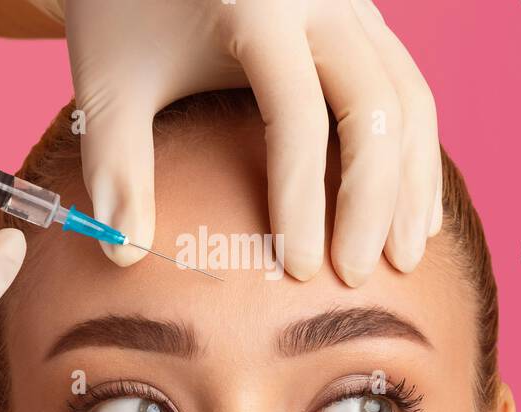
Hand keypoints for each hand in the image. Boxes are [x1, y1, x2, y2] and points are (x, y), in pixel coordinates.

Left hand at [0, 0, 442, 285]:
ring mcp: (352, 2)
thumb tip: (126, 253)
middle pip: (375, 109)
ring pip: (409, 97)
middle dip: (373, 202)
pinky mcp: (363, 16)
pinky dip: (413, 151)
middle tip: (356, 275)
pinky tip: (409, 212)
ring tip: (403, 257)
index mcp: (257, 6)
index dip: (304, 201)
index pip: (299, 118)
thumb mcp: (107, 83)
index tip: (299, 270)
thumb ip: (116, 166)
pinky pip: (407, 85)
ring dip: (412, 182)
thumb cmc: (121, 14)